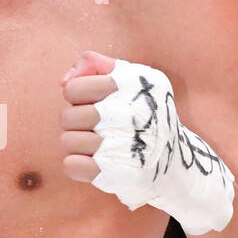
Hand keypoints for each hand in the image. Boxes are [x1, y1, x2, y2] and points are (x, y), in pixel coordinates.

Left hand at [59, 49, 234, 234]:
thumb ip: (94, 64)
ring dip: (77, 144)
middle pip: (68, 117)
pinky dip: (76, 164)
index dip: (76, 96)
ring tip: (98, 144)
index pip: (73, 89)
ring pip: (68, 141)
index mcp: (134, 84)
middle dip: (75, 122)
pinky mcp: (121, 173)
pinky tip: (93, 161)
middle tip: (95, 127)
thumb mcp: (129, 78)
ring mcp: (128, 145)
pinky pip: (72, 165)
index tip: (93, 101)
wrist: (173, 162)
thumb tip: (64, 81)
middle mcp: (135, 113)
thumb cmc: (142, 114)